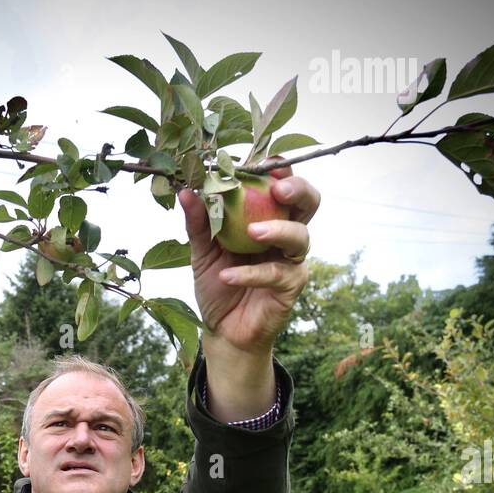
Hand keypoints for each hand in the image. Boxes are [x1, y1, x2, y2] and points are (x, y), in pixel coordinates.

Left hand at [178, 163, 319, 354]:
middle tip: (277, 188)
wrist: (222, 330)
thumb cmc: (217, 286)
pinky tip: (227, 276)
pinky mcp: (290, 288)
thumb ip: (199, 223)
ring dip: (277, 231)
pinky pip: (276, 274)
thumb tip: (186, 190)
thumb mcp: (202, 252)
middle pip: (308, 203)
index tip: (261, 162)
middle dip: (298, 190)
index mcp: (268, 218)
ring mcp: (292, 261)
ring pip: (300, 238)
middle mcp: (286, 235)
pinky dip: (250, 274)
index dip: (278, 171)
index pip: (281, 186)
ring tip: (251, 233)